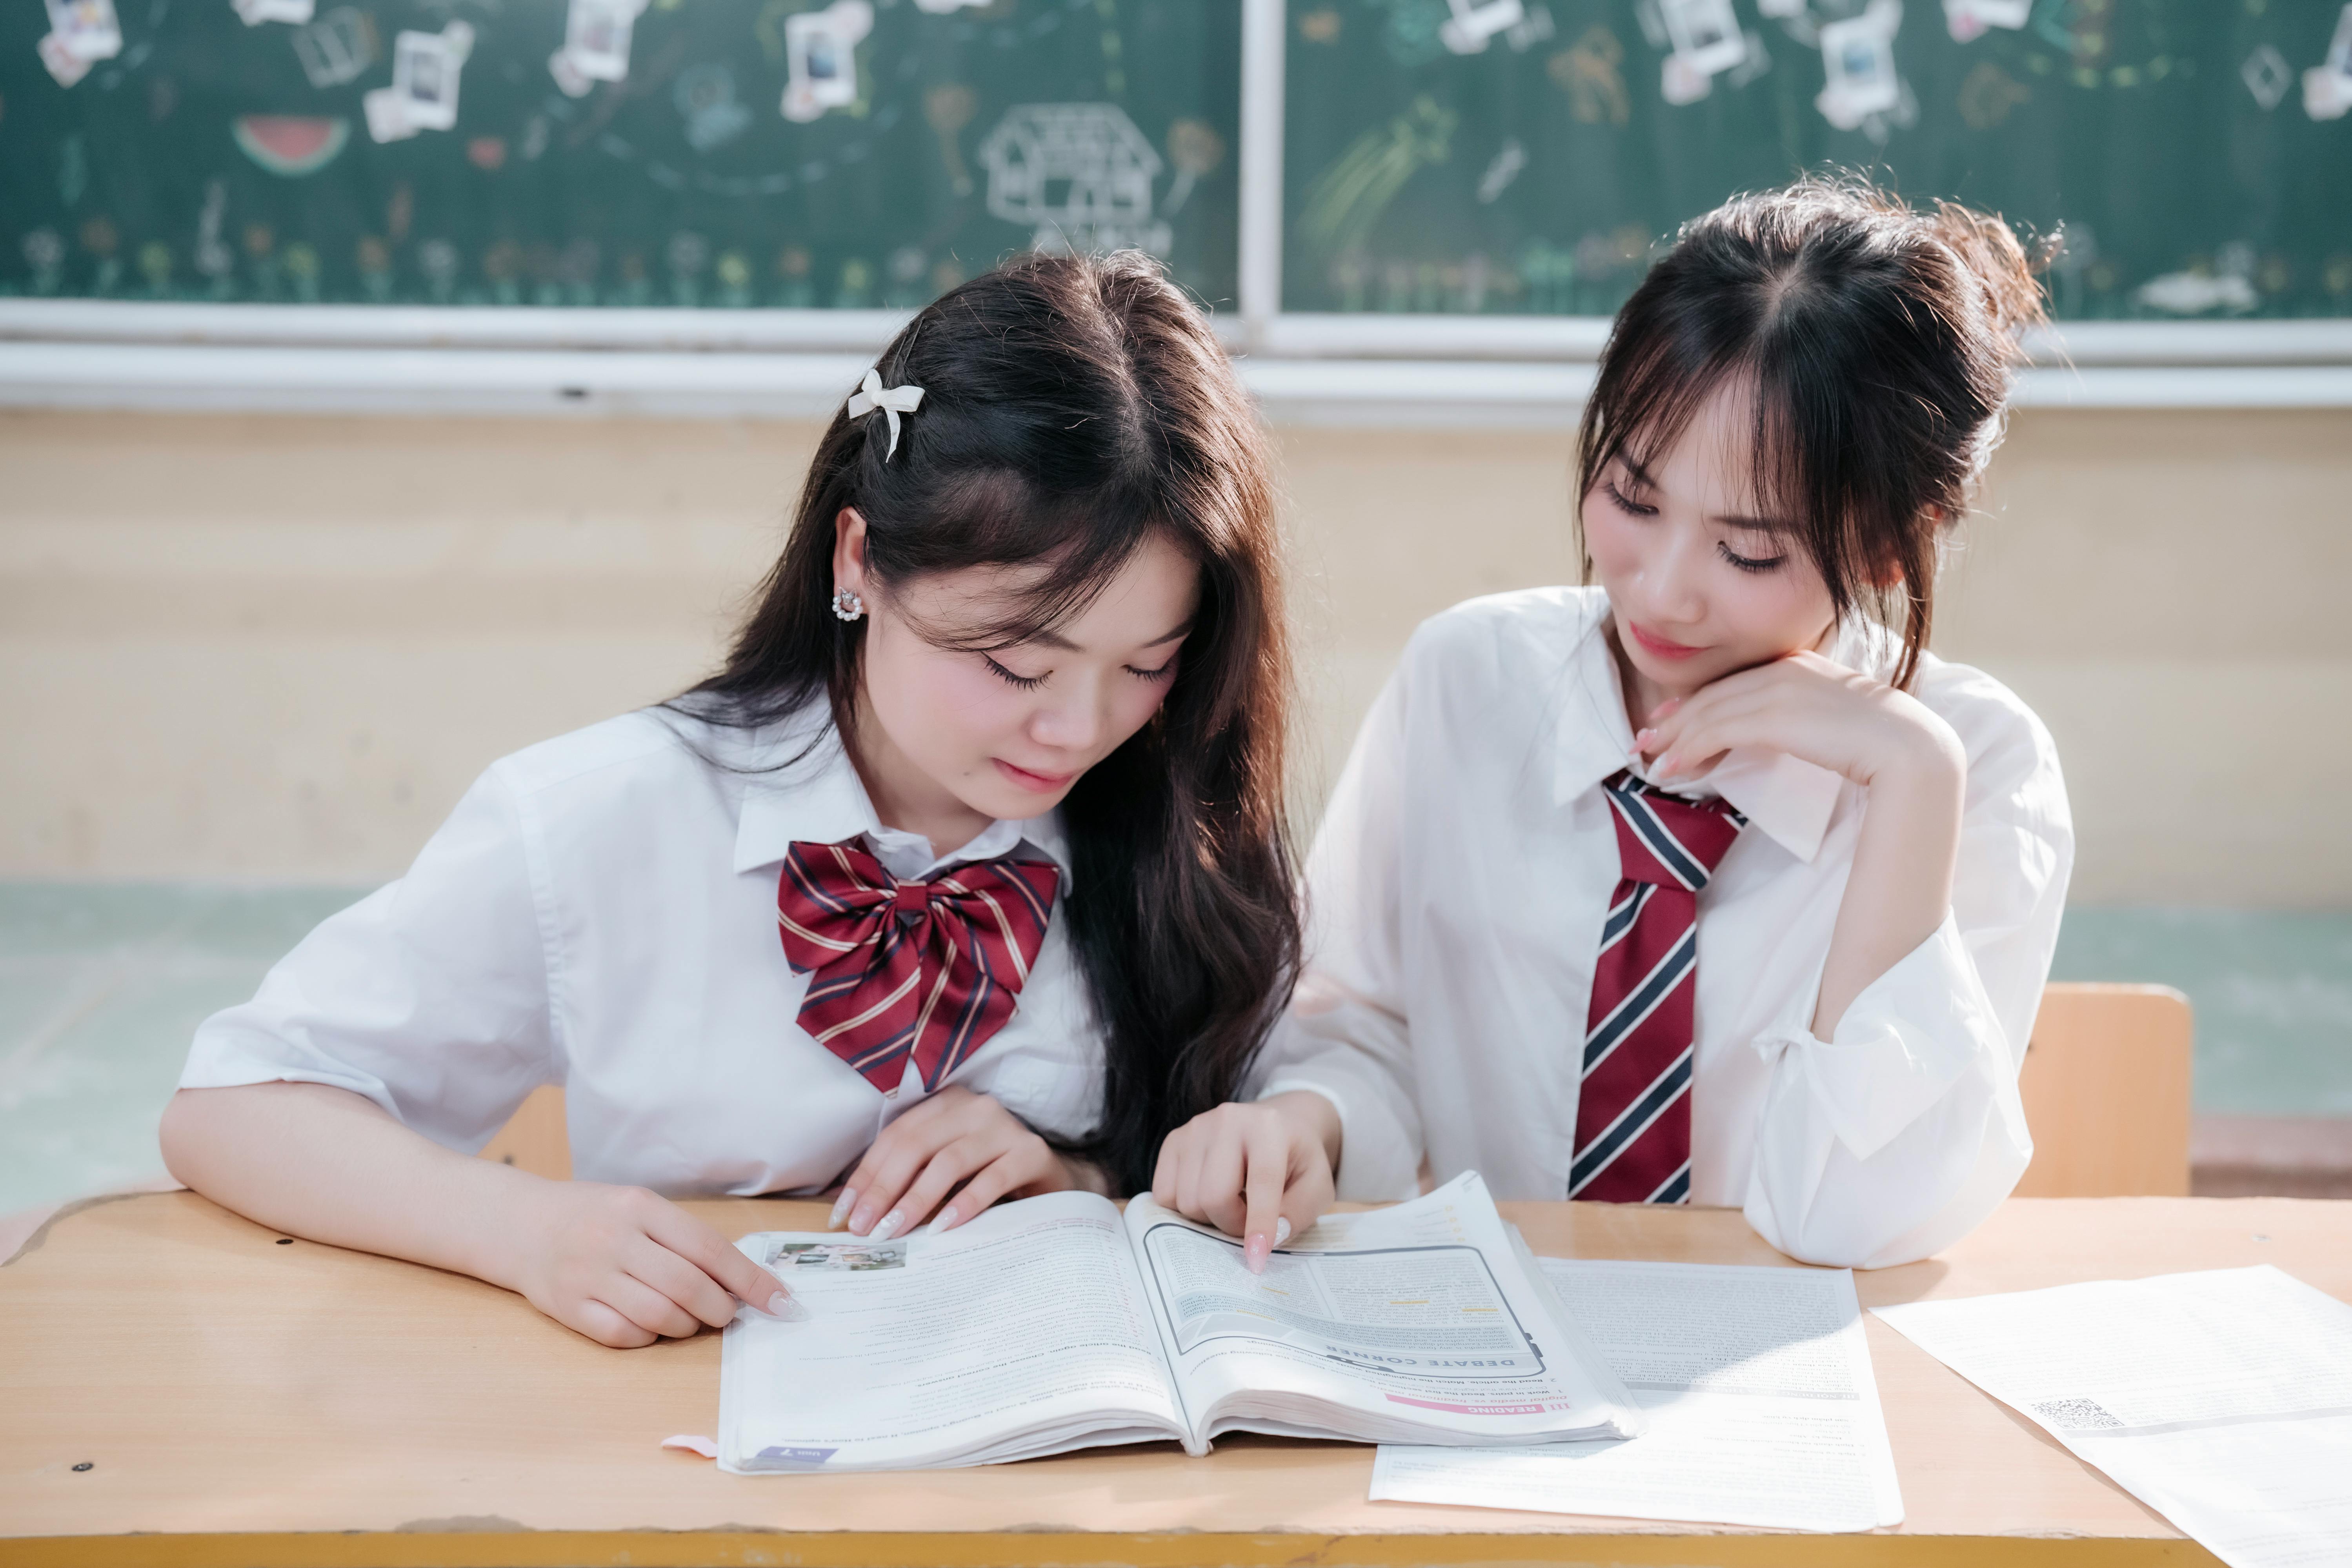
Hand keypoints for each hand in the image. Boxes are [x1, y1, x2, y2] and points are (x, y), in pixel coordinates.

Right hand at [500, 1179, 803, 1348]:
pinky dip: (649, 1336)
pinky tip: (650, 1325)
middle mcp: (614, 1238)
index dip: (751, 1281)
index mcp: (640, 1206)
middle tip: (726, 1314)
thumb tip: (741, 1282)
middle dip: (720, 1310)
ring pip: (660, 1315)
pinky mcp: (569, 1308)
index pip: (710, 1249)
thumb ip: (683, 1239)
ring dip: (687, 1326)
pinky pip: (625, 1335)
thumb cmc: (595, 1217)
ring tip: (689, 1319)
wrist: (520, 1225)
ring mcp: (589, 1274)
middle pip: (688, 1287)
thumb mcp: (639, 1208)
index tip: (782, 1303)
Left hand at [833, 1085, 1085, 1239]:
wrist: (1054, 1183)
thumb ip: (906, 1178)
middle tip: (863, 1228)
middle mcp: (975, 1107)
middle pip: (916, 1145)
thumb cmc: (988, 1177)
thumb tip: (849, 1207)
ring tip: (893, 1231)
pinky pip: (992, 1178)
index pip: (895, 1136)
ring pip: (949, 1161)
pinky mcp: (1032, 1152)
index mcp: (946, 1105)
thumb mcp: (943, 1172)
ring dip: (915, 1199)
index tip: (842, 1215)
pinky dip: (964, 1204)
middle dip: (883, 1189)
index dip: (866, 1175)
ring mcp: (1005, 1128)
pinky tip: (942, 1228)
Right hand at [1151, 1092, 1337, 1273]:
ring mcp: (1195, 1128)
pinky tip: (1207, 1194)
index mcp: (1269, 1127)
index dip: (1258, 1225)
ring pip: (1187, 1200)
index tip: (1256, 1261)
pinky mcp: (1173, 1140)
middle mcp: (1227, 1120)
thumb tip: (1271, 1235)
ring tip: (1231, 1202)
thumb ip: (1299, 1212)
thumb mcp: (1317, 1186)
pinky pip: (1164, 1195)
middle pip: (1213, 1196)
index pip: (1261, 1182)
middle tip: (1247, 1220)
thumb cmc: (1296, 1160)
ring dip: (1209, 1217)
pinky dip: (1185, 1208)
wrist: (1274, 1125)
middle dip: (1231, 1224)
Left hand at [1634, 650, 1963, 788]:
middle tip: (1645, 738)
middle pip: (1715, 695)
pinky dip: (1689, 749)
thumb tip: (1774, 735)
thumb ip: (1802, 716)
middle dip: (1675, 718)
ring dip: (1675, 739)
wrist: (1909, 748)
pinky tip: (1673, 767)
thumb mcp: (1834, 718)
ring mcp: (1778, 690)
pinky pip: (1717, 732)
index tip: (1670, 715)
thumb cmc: (1880, 742)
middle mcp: (1784, 670)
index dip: (1697, 700)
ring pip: (1709, 714)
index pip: (1735, 681)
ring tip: (1652, 760)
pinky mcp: (1773, 716)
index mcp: (1800, 665)